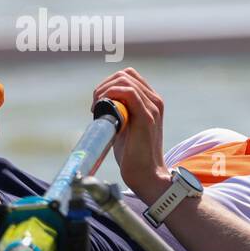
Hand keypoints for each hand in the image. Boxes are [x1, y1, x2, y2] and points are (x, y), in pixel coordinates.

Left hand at [92, 68, 169, 202]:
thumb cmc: (133, 155)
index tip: (98, 102)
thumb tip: (101, 107)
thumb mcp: (125, 128)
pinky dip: (111, 94)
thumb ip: (119, 114)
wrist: (146, 175)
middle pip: (125, 75)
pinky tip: (103, 107)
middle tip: (95, 106)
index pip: (129, 77)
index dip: (109, 84)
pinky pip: (129, 92)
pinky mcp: (147, 116)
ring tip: (97, 108)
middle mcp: (155, 101)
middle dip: (104, 86)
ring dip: (105, 90)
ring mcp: (152, 107)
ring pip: (125, 80)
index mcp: (151, 102)